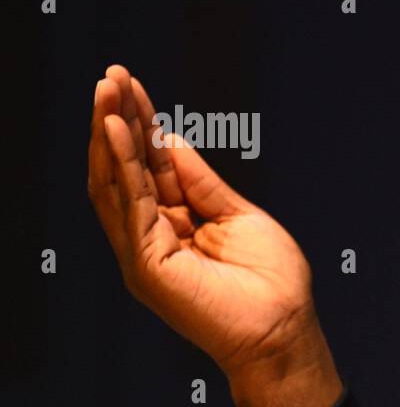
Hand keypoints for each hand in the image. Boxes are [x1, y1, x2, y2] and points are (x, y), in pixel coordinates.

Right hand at [88, 65, 342, 406]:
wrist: (284, 330)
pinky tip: (118, 129)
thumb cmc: (273, 283)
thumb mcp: (239, 216)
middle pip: (126, 170)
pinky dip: (122, 164)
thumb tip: (170, 140)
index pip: (149, 167)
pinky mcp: (146, 264)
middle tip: (112, 75)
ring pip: (117, 183)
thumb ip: (202, 183)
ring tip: (107, 90)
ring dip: (111, 134)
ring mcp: (145, 252)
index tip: (131, 85)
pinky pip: (129, 205)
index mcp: (176, 226)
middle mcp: (153, 237)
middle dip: (118, 121)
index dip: (141, 126)